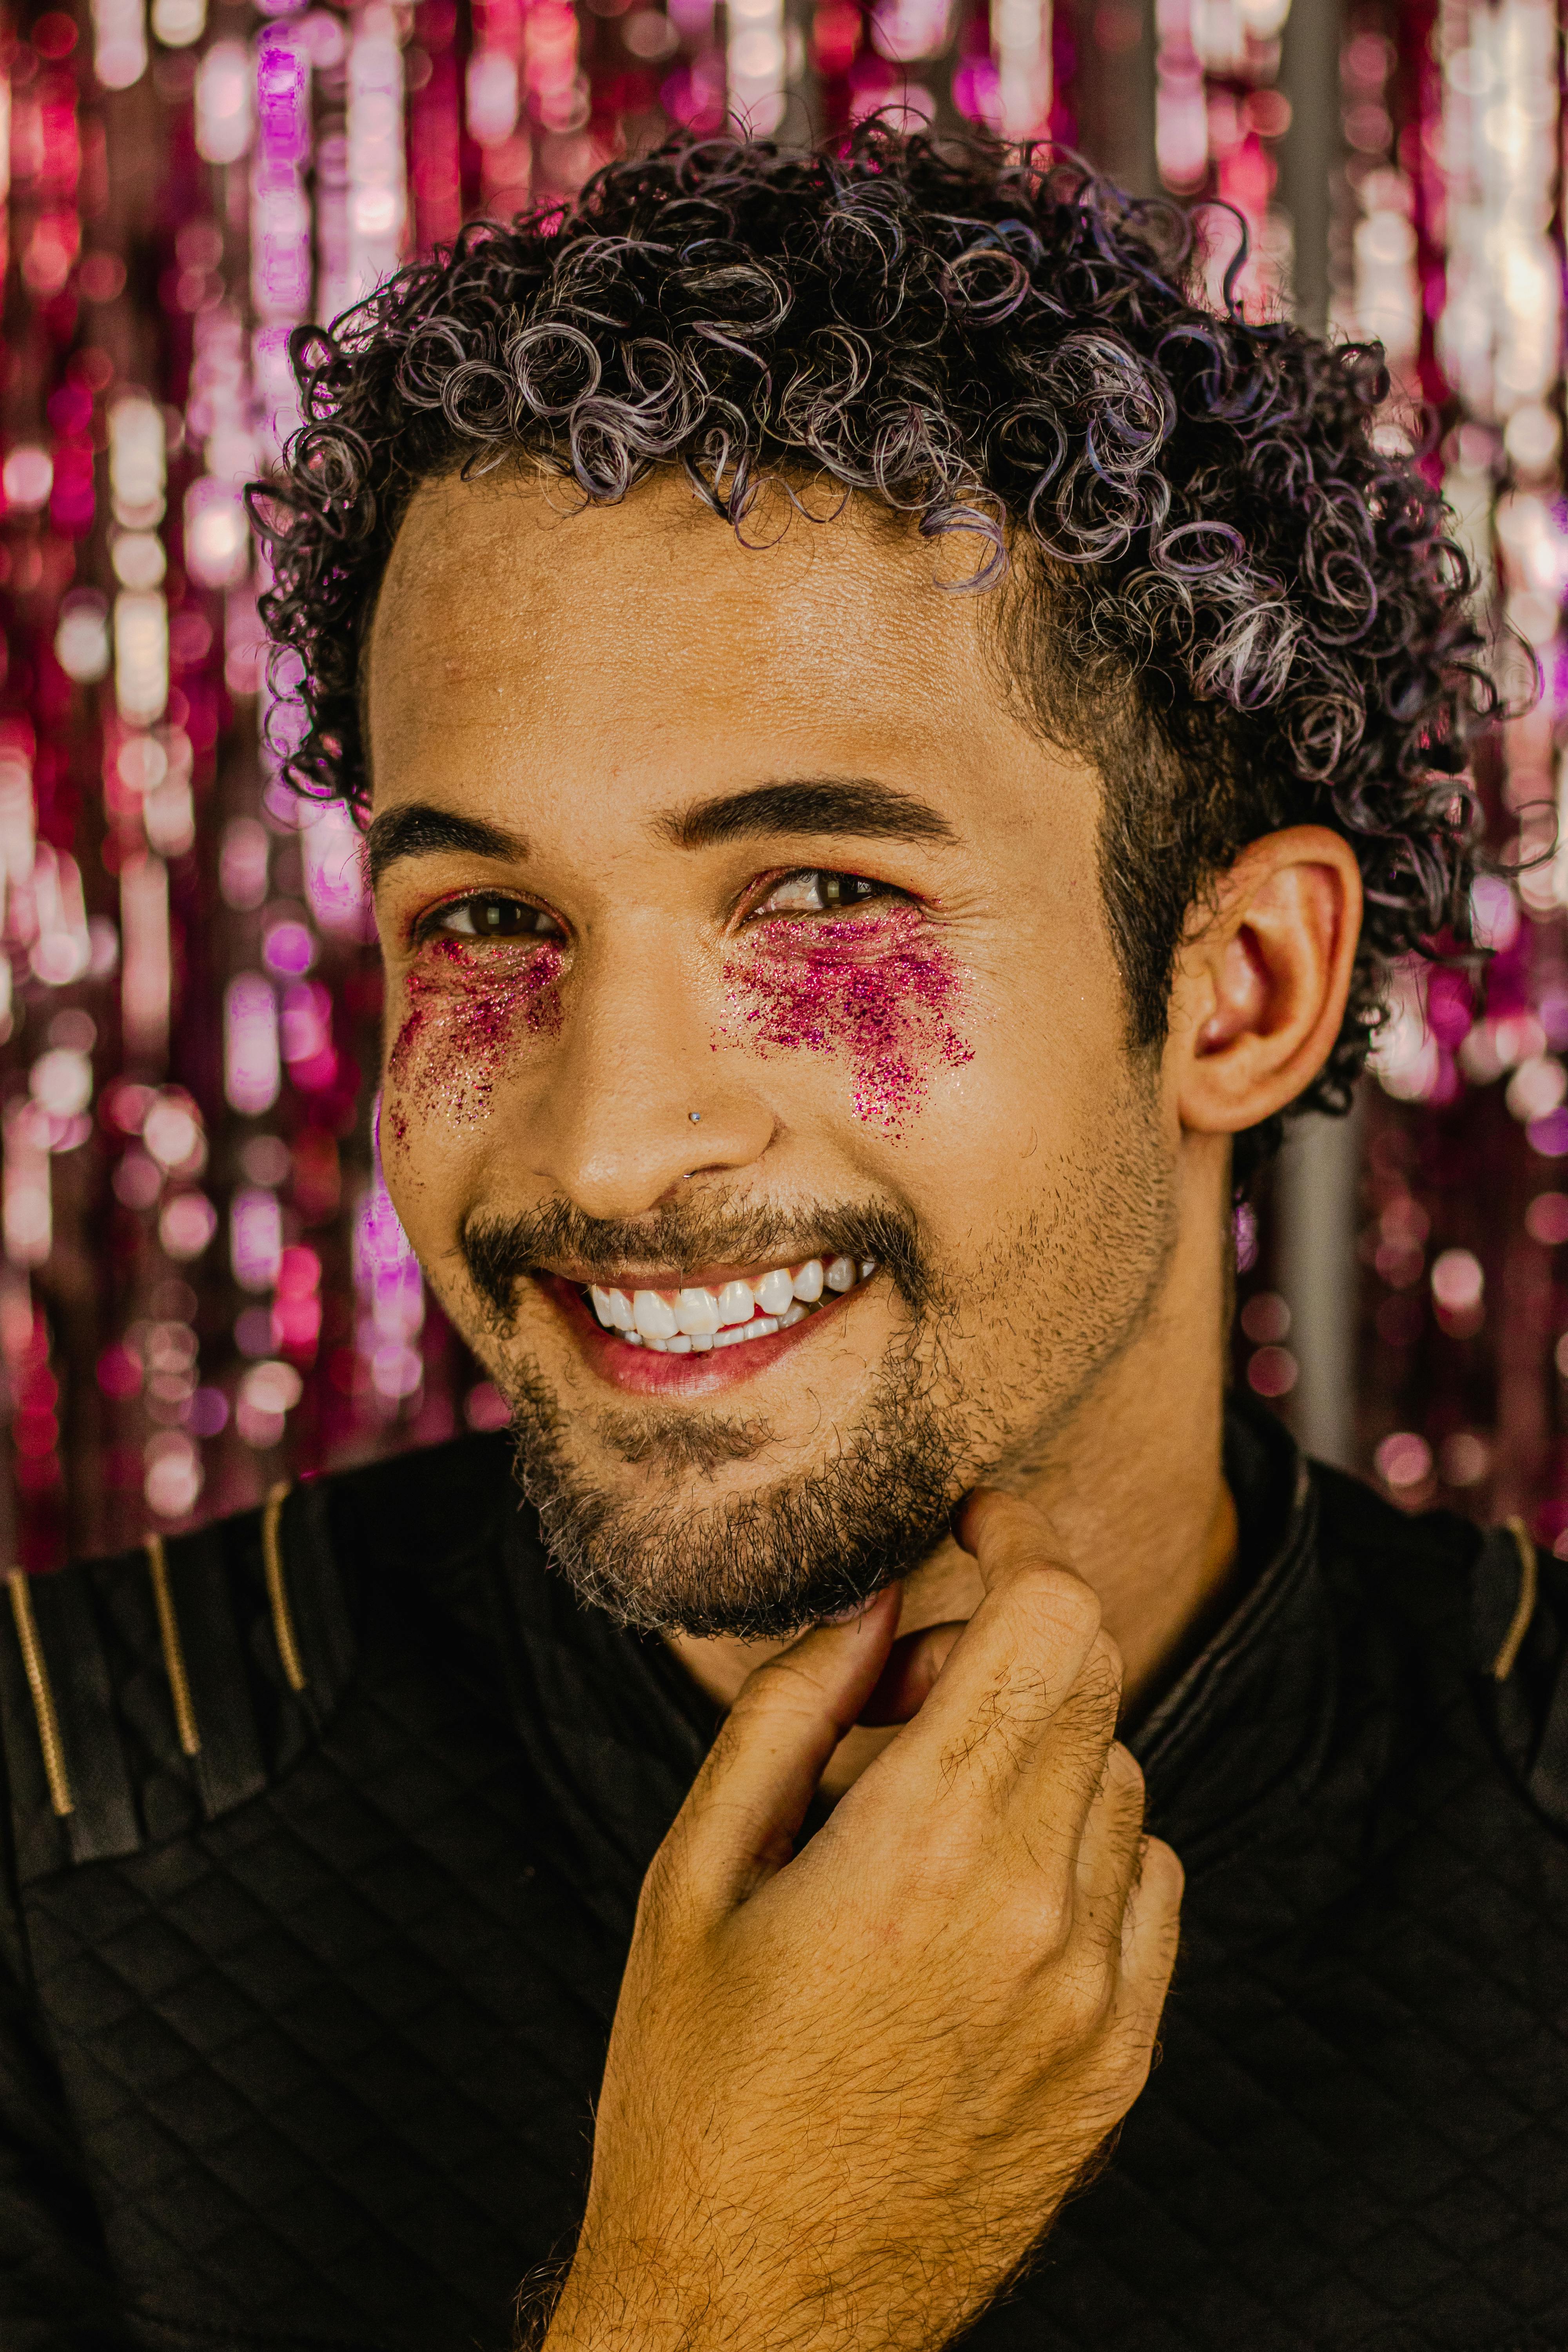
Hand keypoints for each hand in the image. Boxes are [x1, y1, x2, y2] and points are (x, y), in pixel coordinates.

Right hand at [539, 1491, 1183, 2351]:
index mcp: (920, 1848)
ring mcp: (1095, 1995)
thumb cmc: (692, 2091)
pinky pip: (1148, 1883)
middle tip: (903, 1689)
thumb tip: (875, 1603)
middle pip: (1090, 1678)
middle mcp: (1035, 1910)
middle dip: (1005, 1638)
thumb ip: (792, 1712)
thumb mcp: (695, 1875)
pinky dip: (1082, 1844)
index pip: (1045, 1621)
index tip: (977, 1523)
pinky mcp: (1120, 2063)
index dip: (1018, 1540)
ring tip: (920, 1816)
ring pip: (1117, 1777)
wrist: (751, 2310)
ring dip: (1034, 1749)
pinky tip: (984, 1891)